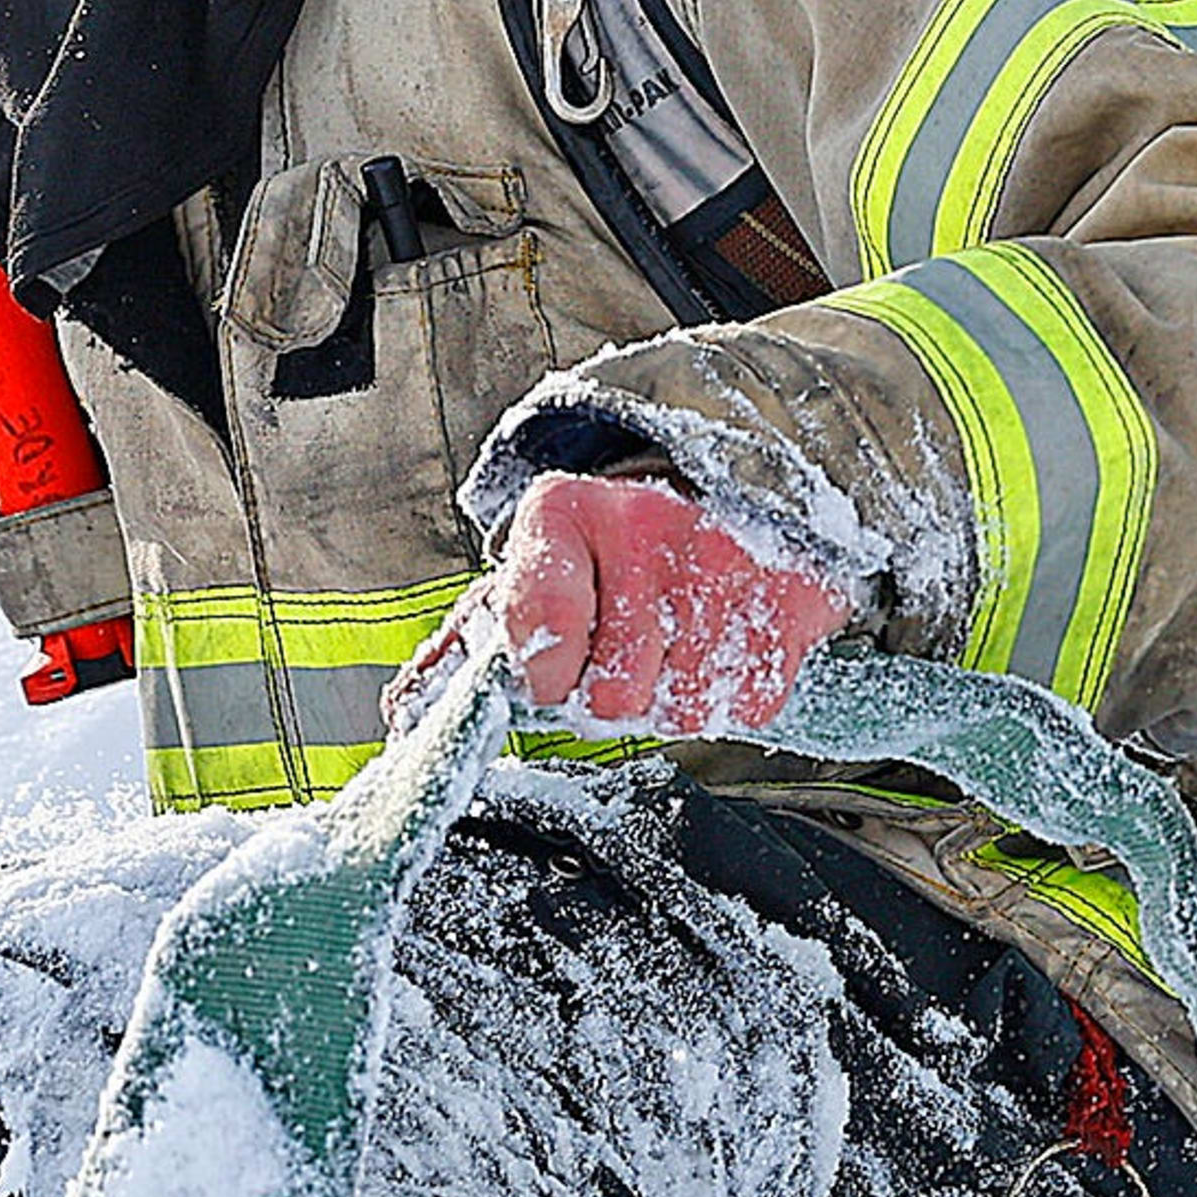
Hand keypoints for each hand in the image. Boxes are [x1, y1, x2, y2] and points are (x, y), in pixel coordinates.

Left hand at [399, 471, 849, 736]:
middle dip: (611, 695)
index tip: (547, 674)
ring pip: (683, 708)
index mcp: (563, 510)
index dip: (540, 675)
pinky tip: (717, 650)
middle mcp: (647, 524)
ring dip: (672, 699)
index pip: (534, 624)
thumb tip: (407, 712)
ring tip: (670, 648)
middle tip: (618, 658)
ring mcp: (725, 558)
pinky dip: (729, 696)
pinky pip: (746, 704)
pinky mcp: (789, 592)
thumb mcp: (536, 566)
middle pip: (615, 695)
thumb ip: (470, 641)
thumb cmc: (614, 547)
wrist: (731, 484)